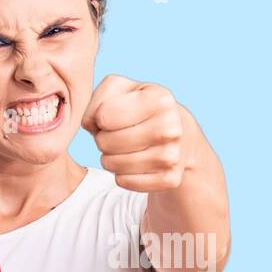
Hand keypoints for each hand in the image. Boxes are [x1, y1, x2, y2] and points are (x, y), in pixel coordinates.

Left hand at [82, 74, 191, 191]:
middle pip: (106, 143)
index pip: (104, 117)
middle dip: (102, 140)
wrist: (180, 133)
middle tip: (113, 135)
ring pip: (114, 165)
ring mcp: (172, 156)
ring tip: (119, 150)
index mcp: (160, 100)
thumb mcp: (120, 89)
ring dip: (109, 159)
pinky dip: (121, 176)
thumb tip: (92, 125)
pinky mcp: (170, 179)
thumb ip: (97, 99)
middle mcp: (170, 128)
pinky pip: (126, 182)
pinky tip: (129, 165)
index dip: (99, 118)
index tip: (111, 116)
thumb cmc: (141, 107)